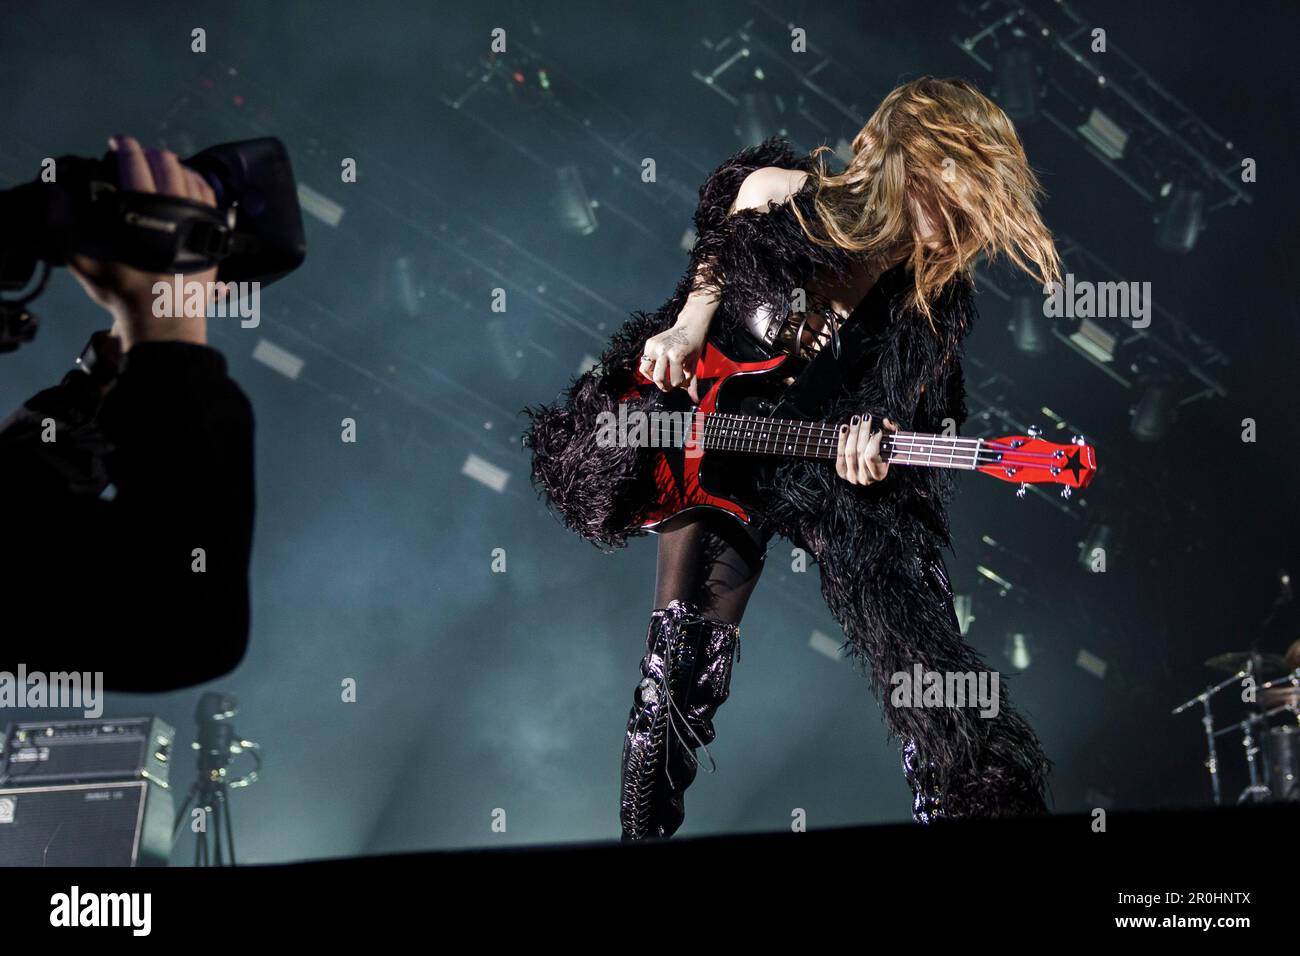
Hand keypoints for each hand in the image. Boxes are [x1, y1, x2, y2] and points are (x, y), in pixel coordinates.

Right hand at [69, 135, 219, 350]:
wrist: (165, 321)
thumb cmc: (124, 291)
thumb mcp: (84, 259)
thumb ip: (66, 223)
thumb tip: (58, 193)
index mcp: (145, 211)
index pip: (136, 165)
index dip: (125, 148)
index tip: (118, 142)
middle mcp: (177, 211)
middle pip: (167, 165)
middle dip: (149, 153)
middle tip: (136, 154)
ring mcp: (201, 222)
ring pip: (191, 177)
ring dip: (173, 165)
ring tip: (159, 165)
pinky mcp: (214, 234)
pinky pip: (209, 197)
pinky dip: (196, 182)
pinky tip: (186, 184)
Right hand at [639, 321, 704, 400]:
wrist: (691, 325)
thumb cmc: (694, 343)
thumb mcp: (694, 364)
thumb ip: (692, 383)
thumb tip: (695, 399)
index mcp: (676, 356)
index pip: (674, 381)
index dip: (679, 384)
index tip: (683, 381)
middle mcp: (663, 351)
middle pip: (658, 378)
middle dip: (665, 385)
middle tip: (670, 384)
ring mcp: (654, 346)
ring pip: (646, 370)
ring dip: (653, 377)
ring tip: (662, 376)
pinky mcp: (649, 343)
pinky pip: (644, 360)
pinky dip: (651, 366)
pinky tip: (659, 365)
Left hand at [836, 414, 896, 485]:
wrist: (865, 467)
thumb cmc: (880, 453)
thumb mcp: (890, 444)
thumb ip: (892, 432)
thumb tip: (886, 422)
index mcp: (879, 474)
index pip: (871, 456)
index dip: (873, 442)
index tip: (877, 430)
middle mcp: (864, 478)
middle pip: (860, 452)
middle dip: (862, 432)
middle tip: (865, 418)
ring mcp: (851, 476)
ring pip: (849, 452)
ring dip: (852, 433)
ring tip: (856, 420)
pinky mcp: (841, 471)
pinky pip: (840, 454)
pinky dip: (842, 440)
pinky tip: (845, 428)